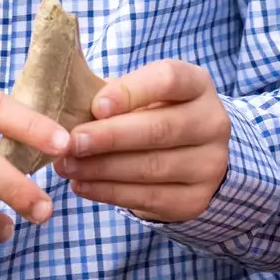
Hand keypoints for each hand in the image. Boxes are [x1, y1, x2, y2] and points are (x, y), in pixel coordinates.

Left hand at [53, 59, 229, 221]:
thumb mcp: (144, 92)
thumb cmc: (155, 114)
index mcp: (198, 85)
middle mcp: (212, 123)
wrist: (195, 155)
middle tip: (72, 142)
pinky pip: (147, 198)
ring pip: (151, 167)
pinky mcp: (195, 200)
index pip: (169, 80)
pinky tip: (82, 185)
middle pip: (160, 129)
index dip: (131, 92)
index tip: (96, 106)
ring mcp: (208, 165)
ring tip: (68, 166)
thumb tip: (67, 89)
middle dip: (110, 137)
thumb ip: (113, 90)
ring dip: (102, 169)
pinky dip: (109, 192)